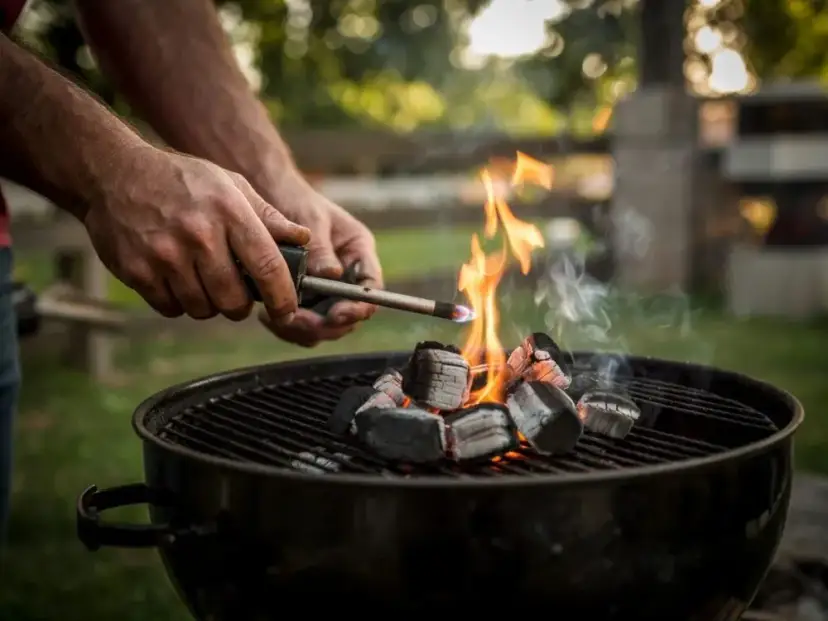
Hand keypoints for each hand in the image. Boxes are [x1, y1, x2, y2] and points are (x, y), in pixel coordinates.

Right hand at [83, 145, 309, 322]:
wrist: (115, 173)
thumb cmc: (183, 181)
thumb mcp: (231, 185)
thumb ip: (268, 217)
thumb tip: (304, 240)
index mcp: (229, 212)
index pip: (268, 266)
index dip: (283, 298)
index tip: (287, 313)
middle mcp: (199, 235)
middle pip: (234, 300)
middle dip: (240, 305)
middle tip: (236, 294)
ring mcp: (165, 255)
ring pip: (202, 308)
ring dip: (208, 304)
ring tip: (202, 279)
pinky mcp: (138, 271)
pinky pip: (171, 308)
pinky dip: (178, 302)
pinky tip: (176, 278)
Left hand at [256, 173, 383, 346]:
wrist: (272, 197)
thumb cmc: (296, 200)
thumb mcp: (311, 218)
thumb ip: (320, 248)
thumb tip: (331, 275)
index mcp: (359, 253)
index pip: (371, 289)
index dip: (357, 307)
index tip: (336, 315)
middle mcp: (348, 277)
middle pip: (348, 316)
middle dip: (323, 325)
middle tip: (293, 319)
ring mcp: (327, 292)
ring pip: (325, 327)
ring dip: (302, 330)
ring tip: (274, 317)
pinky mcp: (305, 300)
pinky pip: (303, 326)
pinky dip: (288, 327)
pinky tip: (266, 315)